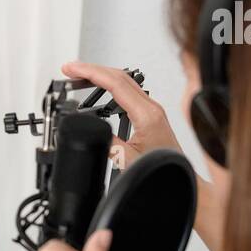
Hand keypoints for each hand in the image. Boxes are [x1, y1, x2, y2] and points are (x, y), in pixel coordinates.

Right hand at [63, 59, 226, 250]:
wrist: (180, 181)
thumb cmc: (162, 171)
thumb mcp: (127, 160)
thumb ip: (109, 142)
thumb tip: (92, 129)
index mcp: (146, 114)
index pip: (114, 83)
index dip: (90, 73)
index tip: (72, 70)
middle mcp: (151, 108)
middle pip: (118, 76)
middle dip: (91, 69)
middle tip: (70, 69)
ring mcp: (152, 110)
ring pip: (124, 82)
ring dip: (100, 76)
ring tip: (80, 77)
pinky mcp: (150, 116)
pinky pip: (128, 93)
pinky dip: (109, 87)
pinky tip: (100, 92)